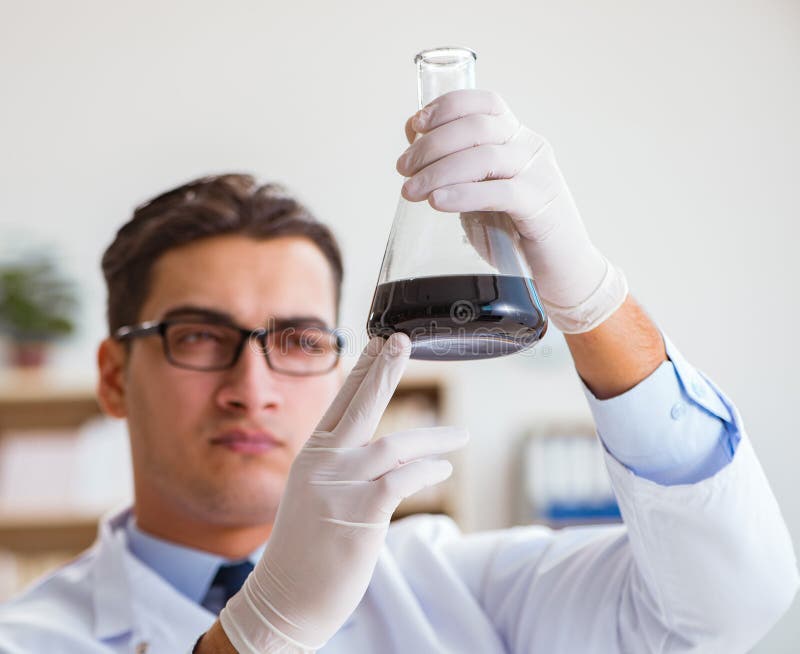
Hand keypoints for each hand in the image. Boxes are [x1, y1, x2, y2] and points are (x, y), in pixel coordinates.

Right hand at [219, 333, 468, 650]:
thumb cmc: (306, 551)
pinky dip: (428, 471)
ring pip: (393, 443)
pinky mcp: (361, 510)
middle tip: (401, 340)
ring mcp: (339, 485)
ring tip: (461, 435)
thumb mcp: (315, 496)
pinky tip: (443, 471)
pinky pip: (404, 479)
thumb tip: (385, 449)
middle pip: (359, 404)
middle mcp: (322, 463)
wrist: (286, 600)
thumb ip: (343, 467)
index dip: (362, 370)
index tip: (379, 342)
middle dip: (383, 369)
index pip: (340, 402)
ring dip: (432, 437)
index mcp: (311, 456)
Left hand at [396, 89, 626, 333]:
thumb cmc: (514, 233)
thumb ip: (457, 171)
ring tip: (411, 190)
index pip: (484, 103)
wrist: (560, 272)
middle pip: (477, 127)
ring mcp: (539, 175)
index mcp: (516, 138)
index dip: (446, 107)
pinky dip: (463, 194)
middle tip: (404, 168)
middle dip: (432, 144)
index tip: (414, 125)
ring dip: (439, 171)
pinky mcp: (541, 206)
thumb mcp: (481, 192)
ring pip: (485, 157)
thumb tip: (415, 149)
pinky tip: (437, 203)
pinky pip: (499, 192)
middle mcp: (530, 148)